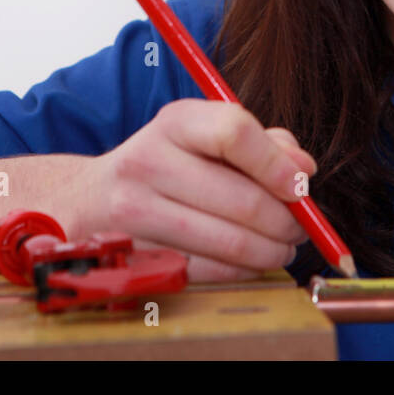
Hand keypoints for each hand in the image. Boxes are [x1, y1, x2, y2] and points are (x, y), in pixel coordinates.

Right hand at [81, 99, 315, 282]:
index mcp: (175, 122)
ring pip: (231, 242)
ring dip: (272, 251)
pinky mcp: (138, 256)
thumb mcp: (206, 136)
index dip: (278, 163)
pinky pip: (211, 272)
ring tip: (282, 246)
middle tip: (302, 227)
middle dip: (288, 221)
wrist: (89, 200)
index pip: (234, 132)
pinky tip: (251, 261)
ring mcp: (137, 213)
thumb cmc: (167, 165)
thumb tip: (304, 170)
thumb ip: (264, 143)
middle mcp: (149, 162)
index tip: (302, 185)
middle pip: (242, 198)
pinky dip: (244, 270)